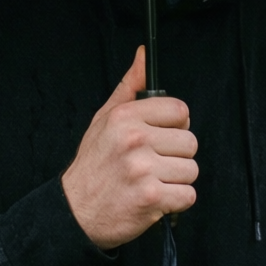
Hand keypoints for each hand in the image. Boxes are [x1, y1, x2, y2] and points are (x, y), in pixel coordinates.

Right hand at [61, 47, 197, 250]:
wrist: (74, 211)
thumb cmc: (93, 165)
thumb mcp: (105, 119)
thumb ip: (130, 87)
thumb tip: (143, 54)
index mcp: (125, 117)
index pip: (180, 111)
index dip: (176, 127)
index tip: (163, 137)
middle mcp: (135, 140)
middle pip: (190, 143)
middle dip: (177, 156)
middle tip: (154, 164)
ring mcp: (143, 169)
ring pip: (191, 170)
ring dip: (176, 181)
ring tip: (152, 181)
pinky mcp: (151, 198)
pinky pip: (188, 196)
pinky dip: (175, 202)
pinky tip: (155, 198)